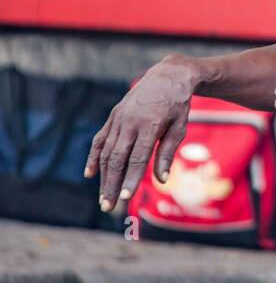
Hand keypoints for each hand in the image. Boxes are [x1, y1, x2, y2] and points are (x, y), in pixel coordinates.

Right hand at [84, 57, 197, 210]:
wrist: (168, 75)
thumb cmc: (178, 105)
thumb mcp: (180, 127)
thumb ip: (167, 153)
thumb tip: (161, 180)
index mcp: (150, 124)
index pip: (138, 157)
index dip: (130, 178)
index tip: (125, 198)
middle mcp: (130, 121)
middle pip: (117, 158)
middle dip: (111, 184)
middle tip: (108, 207)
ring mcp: (119, 118)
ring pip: (106, 151)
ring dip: (102, 176)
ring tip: (103, 198)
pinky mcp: (113, 116)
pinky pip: (100, 139)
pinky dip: (93, 156)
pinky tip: (89, 174)